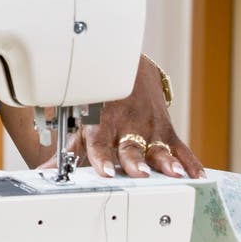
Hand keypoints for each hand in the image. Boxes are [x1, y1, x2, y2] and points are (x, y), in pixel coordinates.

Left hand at [38, 55, 204, 179]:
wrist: (127, 67)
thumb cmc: (100, 99)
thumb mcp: (82, 120)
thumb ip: (68, 149)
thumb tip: (46, 172)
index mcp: (102, 122)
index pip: (98, 142)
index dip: (101, 156)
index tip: (105, 172)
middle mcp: (127, 124)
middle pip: (130, 146)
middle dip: (135, 159)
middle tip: (139, 172)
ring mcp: (149, 126)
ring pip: (158, 146)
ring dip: (166, 161)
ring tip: (174, 174)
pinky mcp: (166, 128)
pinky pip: (179, 146)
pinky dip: (188, 160)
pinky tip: (195, 174)